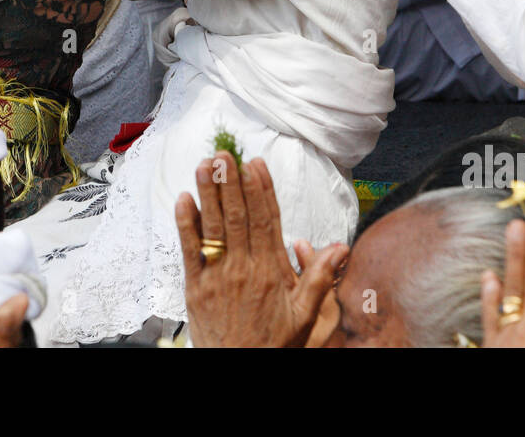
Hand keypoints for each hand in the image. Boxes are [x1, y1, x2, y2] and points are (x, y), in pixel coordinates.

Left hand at [176, 153, 346, 346]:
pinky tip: (184, 200)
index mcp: (271, 271)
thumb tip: (340, 247)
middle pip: (238, 217)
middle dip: (231, 183)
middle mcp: (244, 269)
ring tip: (205, 165)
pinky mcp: (195, 288)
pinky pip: (189, 251)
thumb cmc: (273, 344)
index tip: (255, 164)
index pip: (265, 221)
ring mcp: (217, 277)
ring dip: (208, 194)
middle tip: (225, 154)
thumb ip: (319, 278)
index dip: (260, 190)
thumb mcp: (305, 316)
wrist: (240, 371)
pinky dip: (186, 225)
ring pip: (213, 227)